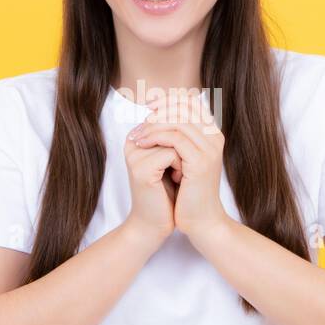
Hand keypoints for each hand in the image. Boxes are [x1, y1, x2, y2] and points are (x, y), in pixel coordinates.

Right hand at [121, 113, 183, 248]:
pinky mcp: (140, 168)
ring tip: (181, 173)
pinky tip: (178, 180)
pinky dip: (182, 166)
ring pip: (174, 137)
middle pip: (172, 123)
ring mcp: (134, 154)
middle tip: (185, 166)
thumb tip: (192, 100)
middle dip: (186, 143)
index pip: (168, 112)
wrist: (157, 224)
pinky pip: (172, 153)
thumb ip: (178, 131)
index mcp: (138, 135)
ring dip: (186, 156)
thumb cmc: (169, 192)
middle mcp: (133, 141)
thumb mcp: (176, 157)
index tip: (185, 156)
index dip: (186, 131)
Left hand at [129, 90, 228, 243]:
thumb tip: (156, 116)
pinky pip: (175, 138)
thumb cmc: (189, 193)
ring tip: (138, 136)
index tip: (149, 106)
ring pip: (178, 120)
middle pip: (185, 106)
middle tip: (141, 122)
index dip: (168, 98)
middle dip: (159, 110)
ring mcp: (210, 149)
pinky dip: (155, 137)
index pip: (191, 101)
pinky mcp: (201, 162)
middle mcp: (215, 138)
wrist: (201, 221)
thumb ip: (177, 139)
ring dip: (153, 125)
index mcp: (212, 134)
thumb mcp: (183, 161)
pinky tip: (141, 144)